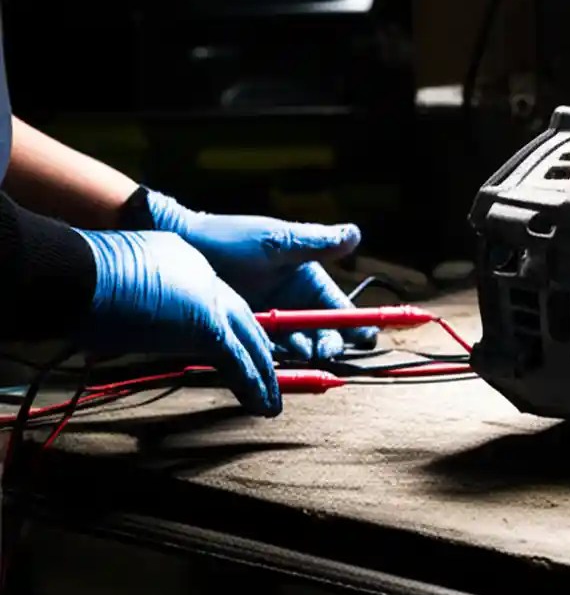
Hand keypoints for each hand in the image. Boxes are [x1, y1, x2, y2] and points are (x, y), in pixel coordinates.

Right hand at [75, 230, 280, 415]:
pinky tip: (265, 406)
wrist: (78, 271)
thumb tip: (123, 326)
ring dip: (263, 372)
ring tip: (273, 399)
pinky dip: (255, 386)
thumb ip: (132, 299)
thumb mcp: (111, 280)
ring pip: (247, 340)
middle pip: (240, 315)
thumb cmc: (78, 276)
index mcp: (180, 258)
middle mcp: (202, 274)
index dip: (221, 321)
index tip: (228, 342)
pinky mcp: (207, 328)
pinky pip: (239, 363)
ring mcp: (208, 300)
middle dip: (255, 344)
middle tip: (267, 368)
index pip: (210, 294)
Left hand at [143, 191, 376, 359]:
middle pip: (322, 333)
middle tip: (324, 351)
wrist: (182, 247)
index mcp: (308, 279)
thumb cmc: (232, 238)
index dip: (354, 324)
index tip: (362, 338)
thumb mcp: (278, 240)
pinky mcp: (248, 332)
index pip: (339, 307)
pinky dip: (273, 359)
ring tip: (300, 355)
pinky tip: (273, 360)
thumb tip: (356, 234)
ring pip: (297, 347)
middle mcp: (294, 302)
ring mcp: (271, 319)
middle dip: (328, 345)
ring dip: (302, 355)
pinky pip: (267, 351)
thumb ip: (317, 243)